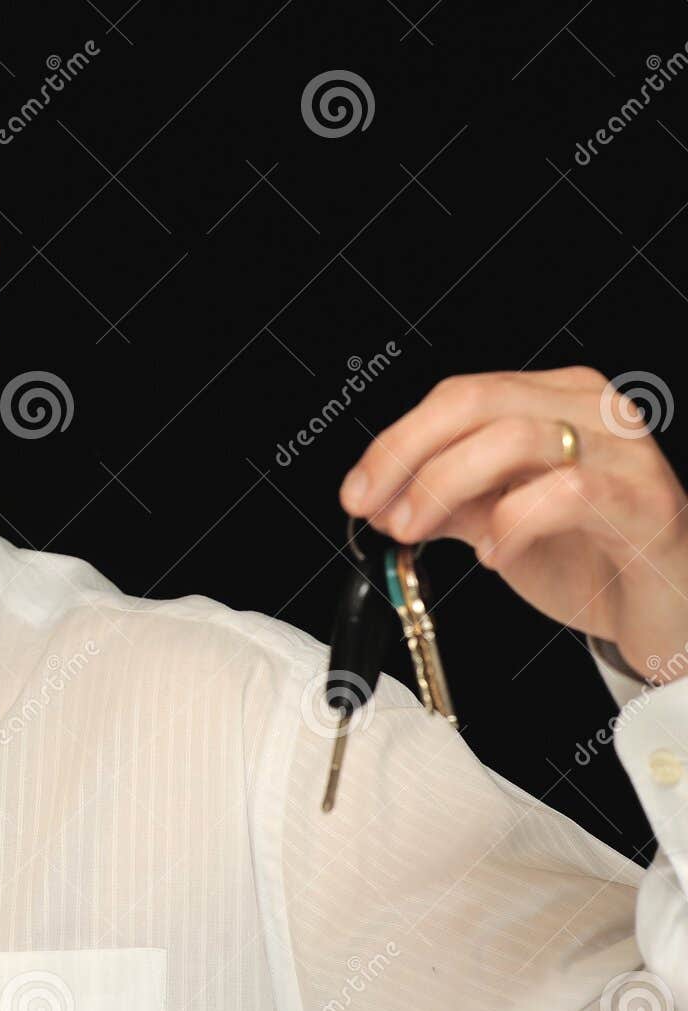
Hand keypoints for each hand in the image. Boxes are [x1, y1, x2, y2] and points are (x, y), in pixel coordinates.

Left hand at [339, 366, 687, 682]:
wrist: (669, 612)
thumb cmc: (591, 557)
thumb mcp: (497, 522)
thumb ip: (445, 503)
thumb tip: (380, 499)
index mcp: (555, 400)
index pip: (458, 397)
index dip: (396, 442)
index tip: (356, 492)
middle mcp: (593, 411)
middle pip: (476, 402)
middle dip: (408, 457)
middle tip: (375, 511)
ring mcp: (626, 452)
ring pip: (515, 437)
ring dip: (445, 485)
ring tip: (416, 531)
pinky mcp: (648, 504)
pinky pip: (567, 493)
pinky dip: (514, 523)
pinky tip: (495, 555)